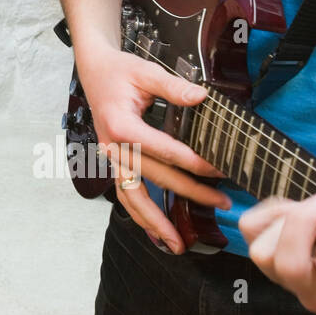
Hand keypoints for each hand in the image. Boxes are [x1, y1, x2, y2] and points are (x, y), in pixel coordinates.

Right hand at [74, 40, 224, 253]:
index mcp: (121, 126)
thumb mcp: (145, 72)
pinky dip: (139, 216)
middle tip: (221, 203)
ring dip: (156, 221)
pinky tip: (155, 233)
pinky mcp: (114, 162)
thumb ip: (173, 86)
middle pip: (155, 178)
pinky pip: (125, 194)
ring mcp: (111, 158)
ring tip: (178, 243)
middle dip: (189, 194)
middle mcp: (113, 147)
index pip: (165, 151)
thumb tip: (202, 97)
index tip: (220, 171)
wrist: (93, 71)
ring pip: (132, 198)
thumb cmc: (118, 71)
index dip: (195, 163)